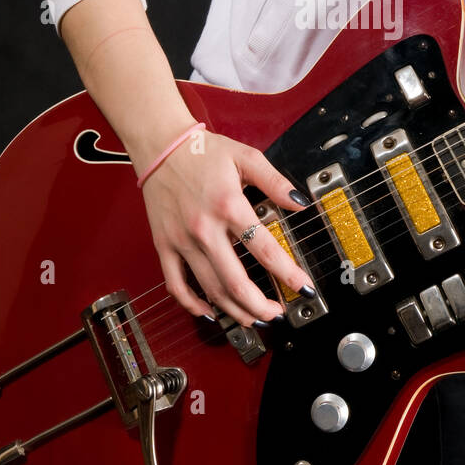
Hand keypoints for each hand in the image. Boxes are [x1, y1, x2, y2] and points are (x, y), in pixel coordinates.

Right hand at [139, 129, 314, 325]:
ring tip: (253, 318)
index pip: (265, 250)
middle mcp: (205, 229)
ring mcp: (182, 241)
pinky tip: (210, 312)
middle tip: (277, 313)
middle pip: (236, 282)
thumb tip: (301, 203)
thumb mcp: (246, 157)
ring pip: (210, 289)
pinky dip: (192, 304)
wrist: (160, 146)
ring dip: (234, 310)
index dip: (288, 274)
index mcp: (229, 206)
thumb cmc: (203, 152)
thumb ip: (276, 182)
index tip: (304, 287)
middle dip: (261, 306)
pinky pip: (176, 285)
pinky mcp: (164, 246)